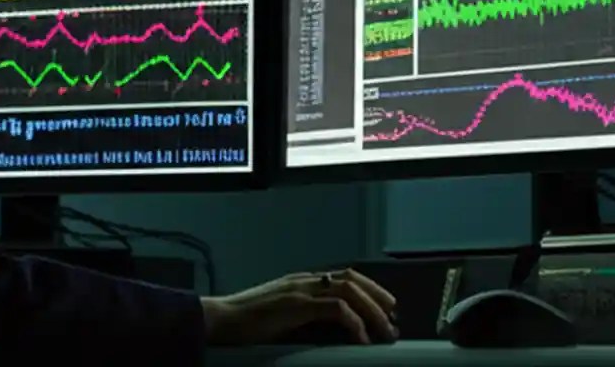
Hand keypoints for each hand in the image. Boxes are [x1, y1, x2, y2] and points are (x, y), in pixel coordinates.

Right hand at [200, 269, 397, 345]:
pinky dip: (353, 322)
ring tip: (384, 330)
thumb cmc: (245, 322)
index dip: (368, 289)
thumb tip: (328, 328)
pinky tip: (360, 338)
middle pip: (351, 279)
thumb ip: (302, 314)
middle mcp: (303, 281)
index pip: (342, 276)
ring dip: (372, 310)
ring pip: (348, 291)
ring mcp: (299, 290)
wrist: (220, 320)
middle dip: (377, 296)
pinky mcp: (296, 305)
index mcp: (300, 282)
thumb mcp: (280, 314)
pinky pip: (335, 309)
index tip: (384, 306)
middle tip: (393, 316)